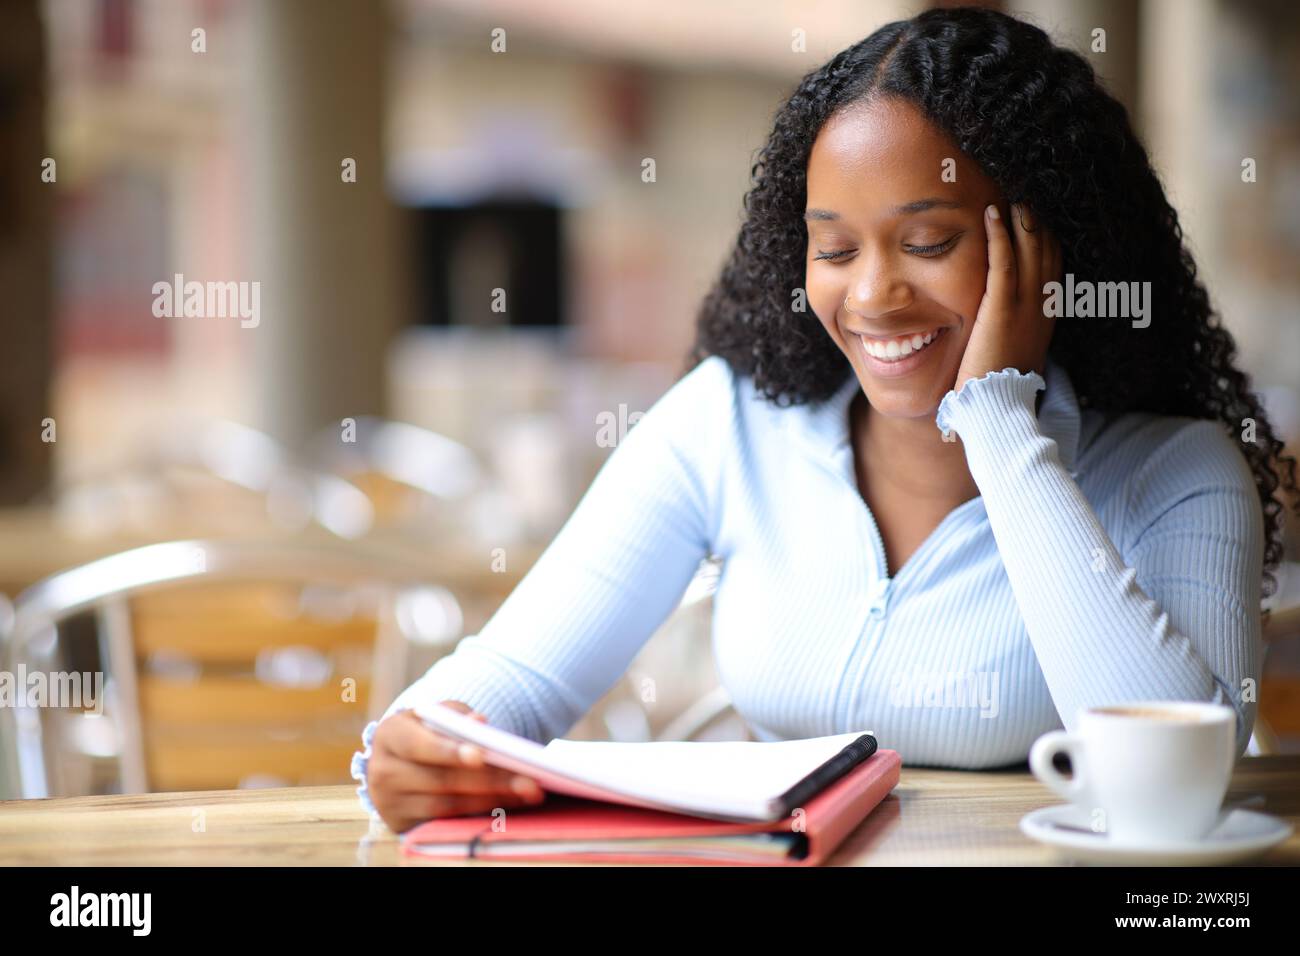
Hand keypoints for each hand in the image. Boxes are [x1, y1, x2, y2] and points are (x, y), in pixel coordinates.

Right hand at [366, 701, 545, 832]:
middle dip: (490, 780)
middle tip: (530, 781)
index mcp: (390, 735)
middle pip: (442, 780)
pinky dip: (480, 814)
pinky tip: (507, 806)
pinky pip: (447, 822)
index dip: (451, 752)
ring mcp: (390, 804)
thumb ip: (457, 716)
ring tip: (528, 793)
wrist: (395, 762)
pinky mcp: (402, 826)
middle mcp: (383, 771)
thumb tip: (480, 723)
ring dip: (493, 800)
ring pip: (448, 804)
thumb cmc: (424, 732)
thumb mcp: (434, 716)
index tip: (482, 755)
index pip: (421, 746)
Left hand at [953, 202, 1060, 394]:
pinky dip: (1001, 235)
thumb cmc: (997, 385)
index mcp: (1047, 314)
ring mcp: (1026, 306)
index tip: (1039, 214)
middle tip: (1027, 192)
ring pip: (1031, 250)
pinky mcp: (1002, 309)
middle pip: (1048, 251)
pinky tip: (993, 213)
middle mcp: (1044, 305)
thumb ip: (1015, 328)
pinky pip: (1005, 263)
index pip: (1054, 265)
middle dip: (1039, 220)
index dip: (1047, 238)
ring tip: (1013, 195)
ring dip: (1022, 219)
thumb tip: (1006, 320)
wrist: (998, 407)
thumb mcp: (1015, 349)